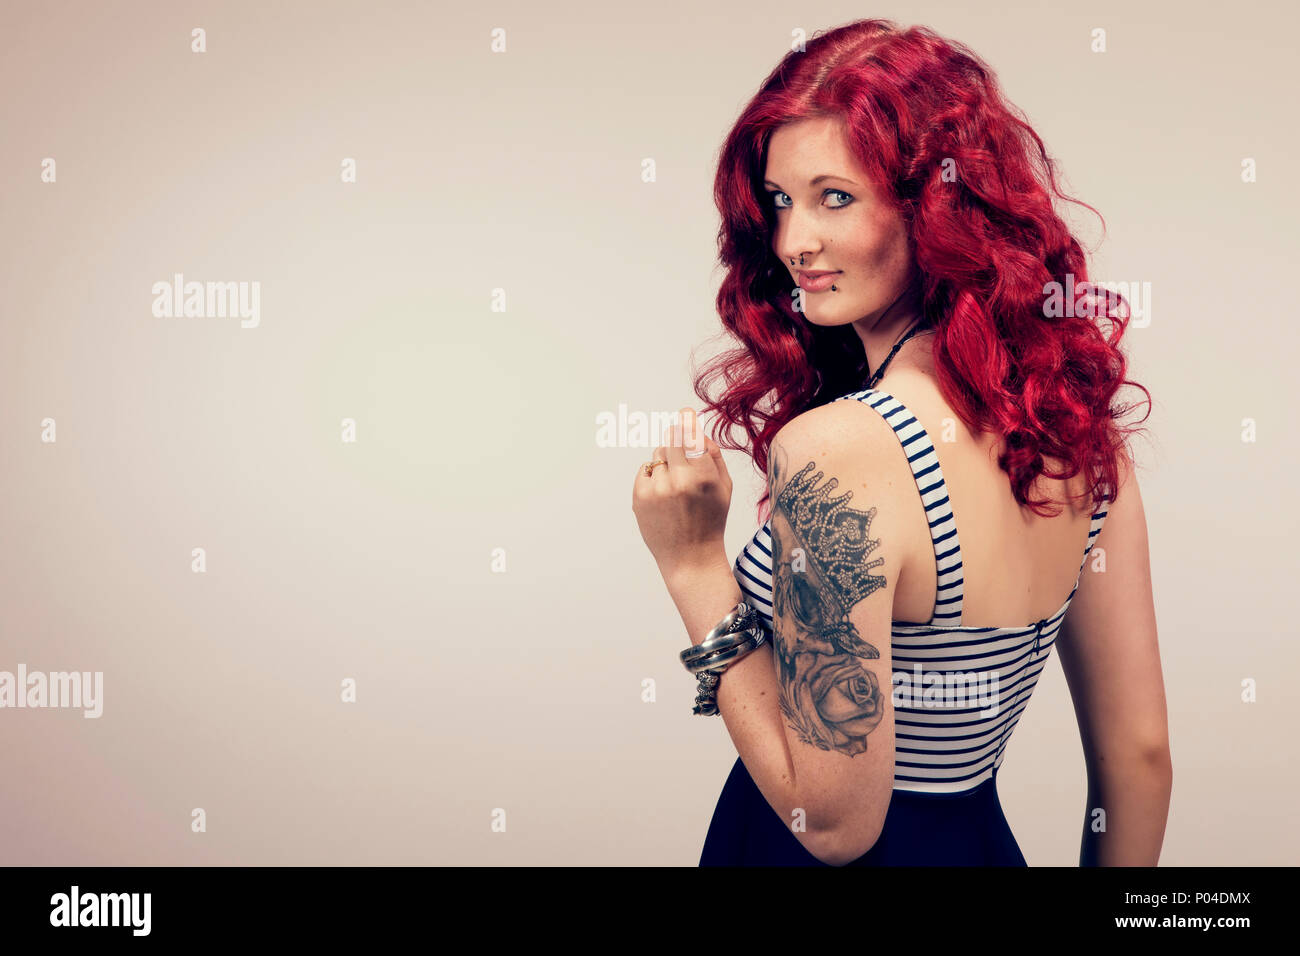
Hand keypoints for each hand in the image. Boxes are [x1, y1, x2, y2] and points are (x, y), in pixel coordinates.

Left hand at [632, 406, 732, 576]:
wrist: (690, 558)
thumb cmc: (711, 520)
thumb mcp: (724, 487)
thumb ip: (712, 455)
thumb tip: (697, 429)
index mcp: (703, 475)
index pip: (691, 436)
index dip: (688, 421)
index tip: (685, 412)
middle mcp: (678, 479)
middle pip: (672, 439)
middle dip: (677, 440)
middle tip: (683, 452)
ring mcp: (656, 488)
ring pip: (658, 455)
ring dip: (667, 462)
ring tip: (678, 487)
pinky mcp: (639, 496)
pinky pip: (645, 471)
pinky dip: (654, 477)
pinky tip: (665, 497)